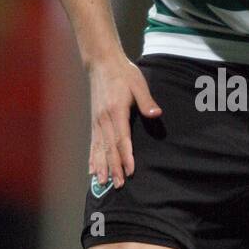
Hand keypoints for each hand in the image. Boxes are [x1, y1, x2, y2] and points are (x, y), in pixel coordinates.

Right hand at [88, 58, 160, 188]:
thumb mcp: (139, 83)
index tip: (130, 171)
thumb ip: (146, 101)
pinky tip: (92, 171)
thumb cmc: (124, 73)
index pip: (121, 138)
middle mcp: (104, 119)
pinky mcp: (94, 122)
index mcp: (116, 110)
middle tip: (118, 185)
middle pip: (109, 148)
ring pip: (99, 149)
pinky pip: (93, 144)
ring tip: (104, 183)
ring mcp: (97, 121)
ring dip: (102, 167)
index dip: (126, 156)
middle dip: (114, 168)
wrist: (102, 63)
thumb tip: (156, 114)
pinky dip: (93, 158)